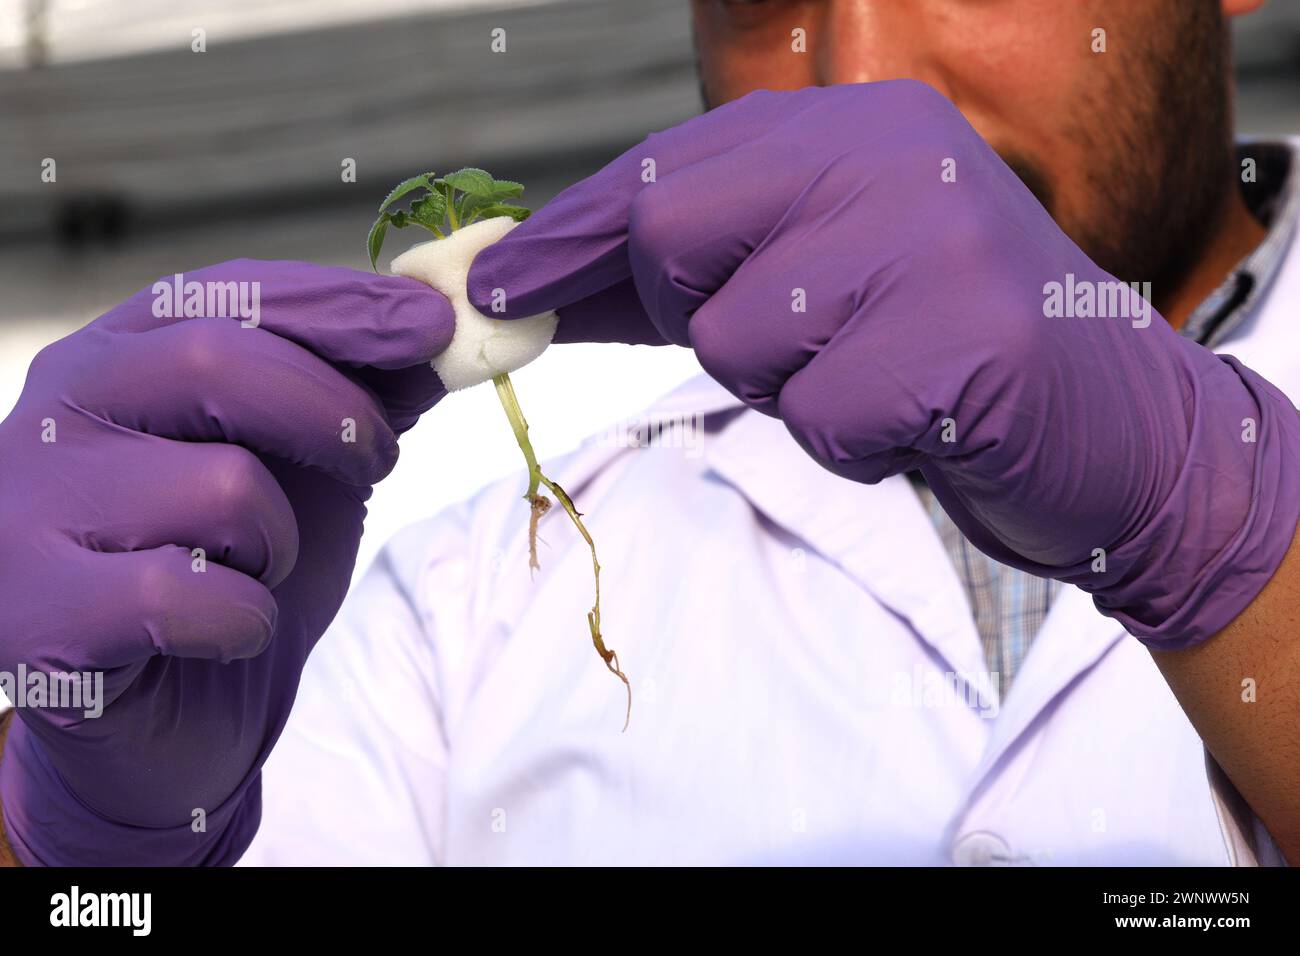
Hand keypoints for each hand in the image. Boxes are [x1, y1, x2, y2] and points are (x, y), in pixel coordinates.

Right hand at [0, 260, 451, 864]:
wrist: (169, 724)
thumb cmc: (237, 572)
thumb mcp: (311, 470)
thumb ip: (359, 395)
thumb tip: (437, 330)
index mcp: (116, 355)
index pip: (228, 294)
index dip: (342, 306)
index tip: (436, 323)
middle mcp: (53, 413)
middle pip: (213, 361)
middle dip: (334, 412)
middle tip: (382, 459)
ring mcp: (26, 510)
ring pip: (216, 484)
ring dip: (282, 538)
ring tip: (260, 568)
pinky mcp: (30, 613)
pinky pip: (183, 595)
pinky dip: (243, 620)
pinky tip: (226, 632)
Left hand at [469, 80, 1299, 647]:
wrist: (1119, 430)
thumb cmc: (943, 357)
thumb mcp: (816, 287)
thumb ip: (690, 275)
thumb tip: (535, 285)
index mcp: (855, 125)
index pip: (666, 167)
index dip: (568, 233)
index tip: (487, 283)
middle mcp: (892, 153)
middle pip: (673, 231)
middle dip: (697, 311)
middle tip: (794, 339)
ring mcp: (931, 239)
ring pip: (735, 335)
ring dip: (789, 387)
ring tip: (883, 374)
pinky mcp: (962, 339)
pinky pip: (818, 417)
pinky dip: (853, 445)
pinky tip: (925, 420)